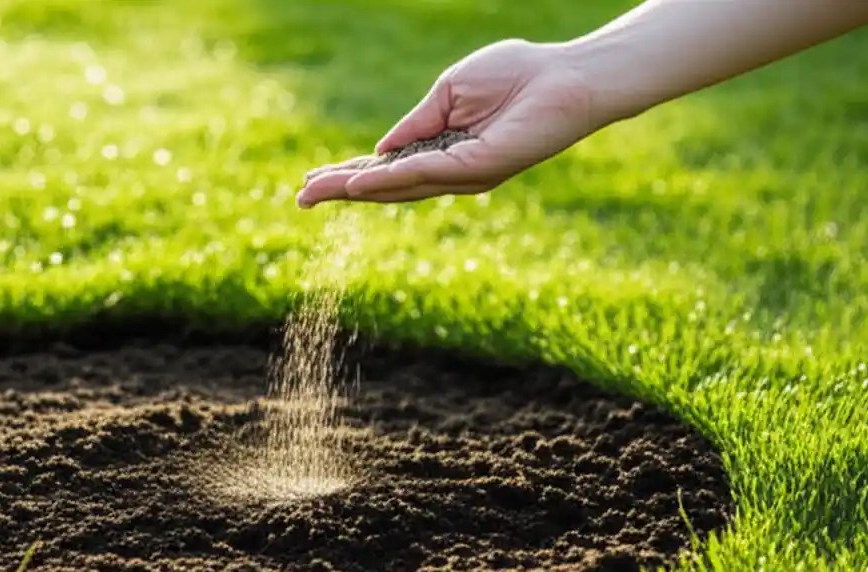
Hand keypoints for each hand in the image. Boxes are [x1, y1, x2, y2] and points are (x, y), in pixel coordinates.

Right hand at [296, 39, 604, 207]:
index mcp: (440, 150)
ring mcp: (463, 174)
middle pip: (385, 187)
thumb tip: (380, 150)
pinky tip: (360, 182)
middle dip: (341, 191)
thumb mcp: (450, 93)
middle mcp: (450, 171)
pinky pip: (426, 173)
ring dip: (354, 190)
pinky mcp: (479, 168)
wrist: (567, 76)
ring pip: (398, 187)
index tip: (311, 183)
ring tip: (317, 193)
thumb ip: (416, 123)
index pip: (386, 168)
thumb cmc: (517, 75)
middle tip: (301, 200)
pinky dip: (390, 179)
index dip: (348, 175)